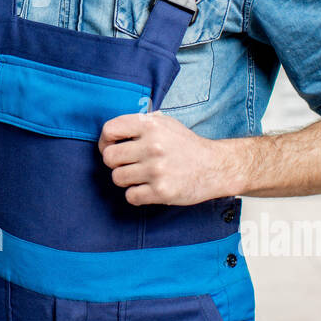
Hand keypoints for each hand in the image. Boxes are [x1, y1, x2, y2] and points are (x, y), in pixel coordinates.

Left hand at [98, 111, 238, 205]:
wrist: (215, 167)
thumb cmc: (186, 145)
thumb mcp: (165, 124)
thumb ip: (139, 124)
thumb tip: (111, 134)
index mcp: (151, 126)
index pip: (110, 130)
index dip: (105, 141)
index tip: (110, 147)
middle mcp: (153, 146)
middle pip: (109, 157)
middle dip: (115, 163)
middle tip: (127, 164)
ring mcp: (157, 169)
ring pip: (117, 178)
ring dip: (126, 180)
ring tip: (140, 176)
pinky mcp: (161, 191)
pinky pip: (130, 196)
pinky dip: (136, 195)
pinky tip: (147, 189)